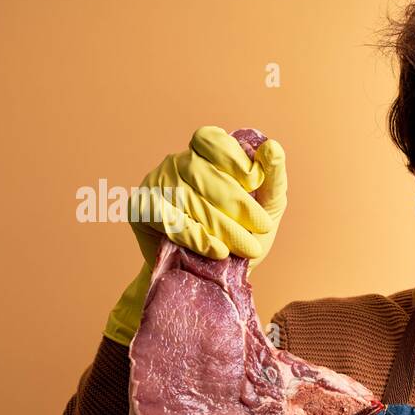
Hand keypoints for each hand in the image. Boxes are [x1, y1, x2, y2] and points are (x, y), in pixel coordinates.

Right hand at [104, 126, 287, 345]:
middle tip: (262, 227)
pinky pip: (167, 220)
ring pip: (187, 199)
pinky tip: (218, 251)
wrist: (214, 273)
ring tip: (248, 248)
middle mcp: (177, 162)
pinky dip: (195, 236)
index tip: (254, 181)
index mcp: (206, 153)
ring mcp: (156, 183)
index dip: (232, 158)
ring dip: (223, 226)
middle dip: (237, 203)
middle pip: (202, 173)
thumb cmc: (245, 231)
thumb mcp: (267, 204)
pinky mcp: (141, 209)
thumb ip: (273, 175)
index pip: (211, 140)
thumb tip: (273, 147)